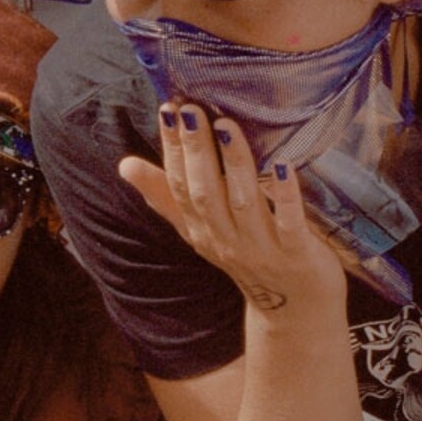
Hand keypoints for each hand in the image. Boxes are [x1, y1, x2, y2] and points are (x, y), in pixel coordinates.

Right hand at [119, 105, 349, 320]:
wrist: (295, 311)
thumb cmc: (252, 257)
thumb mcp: (203, 231)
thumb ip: (168, 198)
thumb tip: (125, 165)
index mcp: (202, 230)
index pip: (179, 185)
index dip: (171, 148)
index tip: (167, 109)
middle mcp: (226, 239)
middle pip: (204, 192)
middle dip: (196, 149)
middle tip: (190, 109)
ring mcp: (261, 248)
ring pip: (242, 202)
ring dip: (235, 163)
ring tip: (227, 126)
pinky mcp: (297, 254)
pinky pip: (289, 222)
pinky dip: (286, 194)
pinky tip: (284, 165)